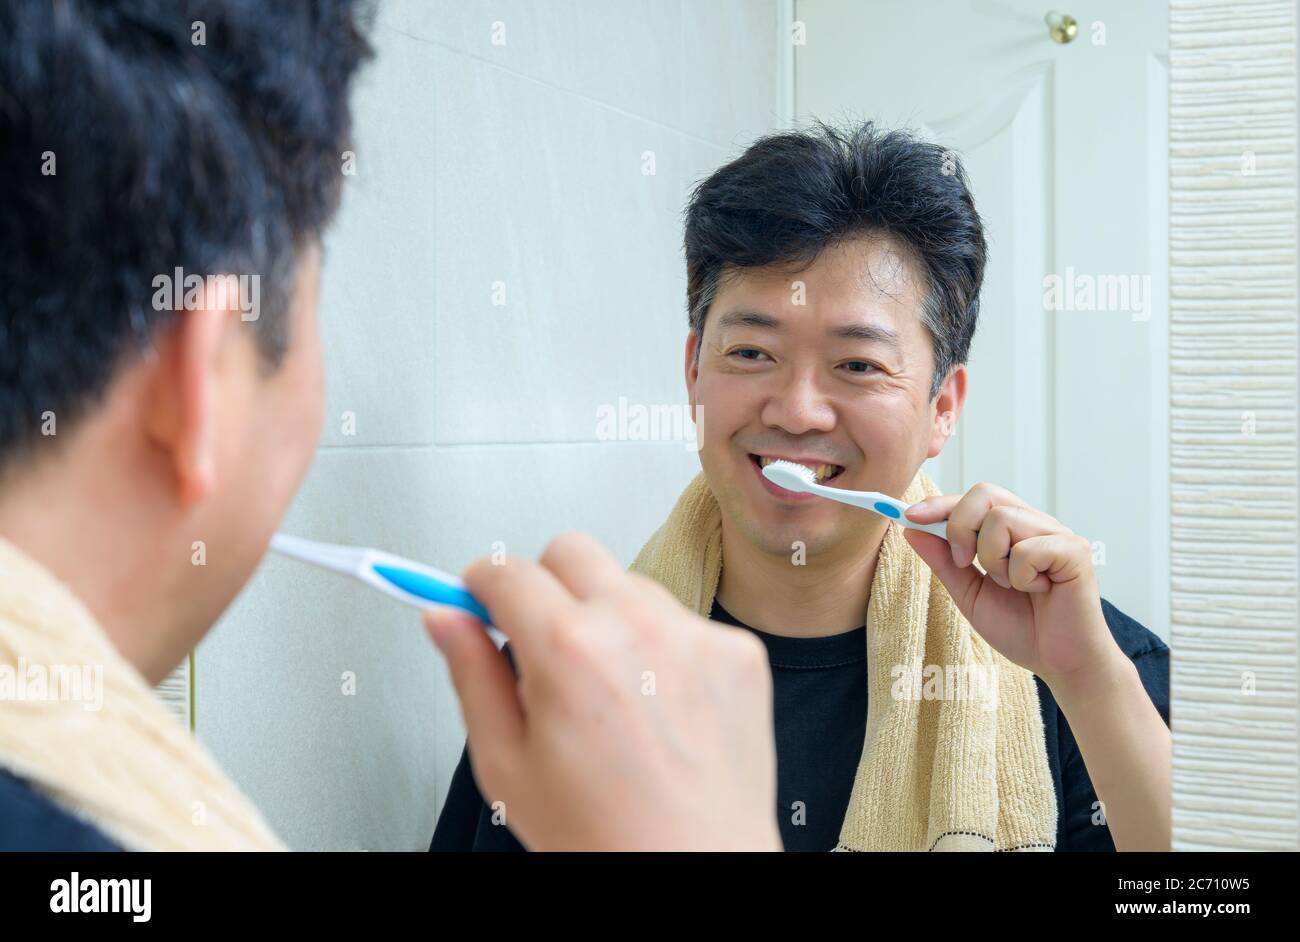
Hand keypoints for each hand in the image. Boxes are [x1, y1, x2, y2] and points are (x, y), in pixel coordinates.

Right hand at [423, 531, 781, 850]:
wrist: (698, 873)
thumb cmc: (607, 839)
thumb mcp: (507, 766)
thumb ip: (472, 676)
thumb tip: (446, 619)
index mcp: (569, 650)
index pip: (506, 570)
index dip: (480, 584)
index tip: (478, 597)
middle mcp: (637, 627)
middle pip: (570, 551)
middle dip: (544, 583)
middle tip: (540, 641)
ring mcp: (696, 634)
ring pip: (629, 582)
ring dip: (607, 614)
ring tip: (608, 689)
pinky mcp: (737, 651)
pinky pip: (682, 618)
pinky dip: (663, 645)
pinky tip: (657, 703)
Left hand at [902, 482, 1124, 692]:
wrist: (1059, 663)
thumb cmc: (1022, 628)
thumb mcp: (969, 593)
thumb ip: (943, 561)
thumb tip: (911, 528)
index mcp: (1012, 530)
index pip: (972, 499)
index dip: (939, 504)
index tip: (909, 517)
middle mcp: (1035, 524)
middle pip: (985, 493)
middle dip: (960, 527)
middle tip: (964, 563)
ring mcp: (1057, 534)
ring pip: (1002, 518)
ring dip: (992, 559)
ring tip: (1010, 585)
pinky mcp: (1075, 551)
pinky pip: (1028, 548)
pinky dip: (1020, 575)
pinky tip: (1036, 590)